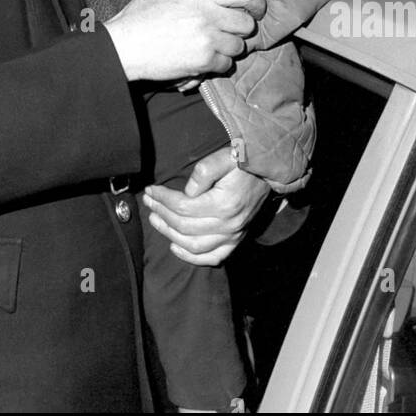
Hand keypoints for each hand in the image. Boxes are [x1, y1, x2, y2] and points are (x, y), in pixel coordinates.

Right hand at [105, 0, 264, 82]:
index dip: (255, 1)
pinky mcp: (203, 62)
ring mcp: (208, 41)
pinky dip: (217, 64)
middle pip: (247, 24)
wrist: (124, 48)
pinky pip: (226, 65)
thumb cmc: (138, 16)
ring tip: (211, 44)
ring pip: (238, 47)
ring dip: (228, 47)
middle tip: (228, 29)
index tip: (254, 8)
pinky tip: (202, 58)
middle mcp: (208, 16)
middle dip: (240, 28)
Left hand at [143, 147, 271, 264]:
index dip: (163, 198)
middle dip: (161, 213)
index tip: (150, 190)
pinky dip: (191, 257)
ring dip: (169, 234)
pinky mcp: (236, 241)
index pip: (183, 206)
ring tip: (155, 219)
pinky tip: (174, 246)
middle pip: (184, 226)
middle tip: (148, 201)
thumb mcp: (224, 157)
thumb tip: (186, 191)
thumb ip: (205, 171)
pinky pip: (212, 258)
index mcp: (224, 204)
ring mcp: (233, 236)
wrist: (267, 173)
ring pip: (193, 245)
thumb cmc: (243, 162)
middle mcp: (229, 225)